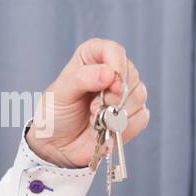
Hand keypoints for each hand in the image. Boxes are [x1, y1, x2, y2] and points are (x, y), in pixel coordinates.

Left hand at [25, 38, 148, 166]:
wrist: (57, 145)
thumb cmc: (55, 114)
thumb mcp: (60, 93)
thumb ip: (83, 79)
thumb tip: (110, 74)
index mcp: (92, 58)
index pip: (114, 50)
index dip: (116, 63)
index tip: (110, 80)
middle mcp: (112, 72)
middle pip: (131, 74)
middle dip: (114, 95)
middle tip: (94, 107)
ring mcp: (125, 95)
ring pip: (138, 96)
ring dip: (115, 112)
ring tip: (95, 119)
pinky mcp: (132, 116)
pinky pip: (141, 117)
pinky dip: (123, 126)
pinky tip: (106, 129)